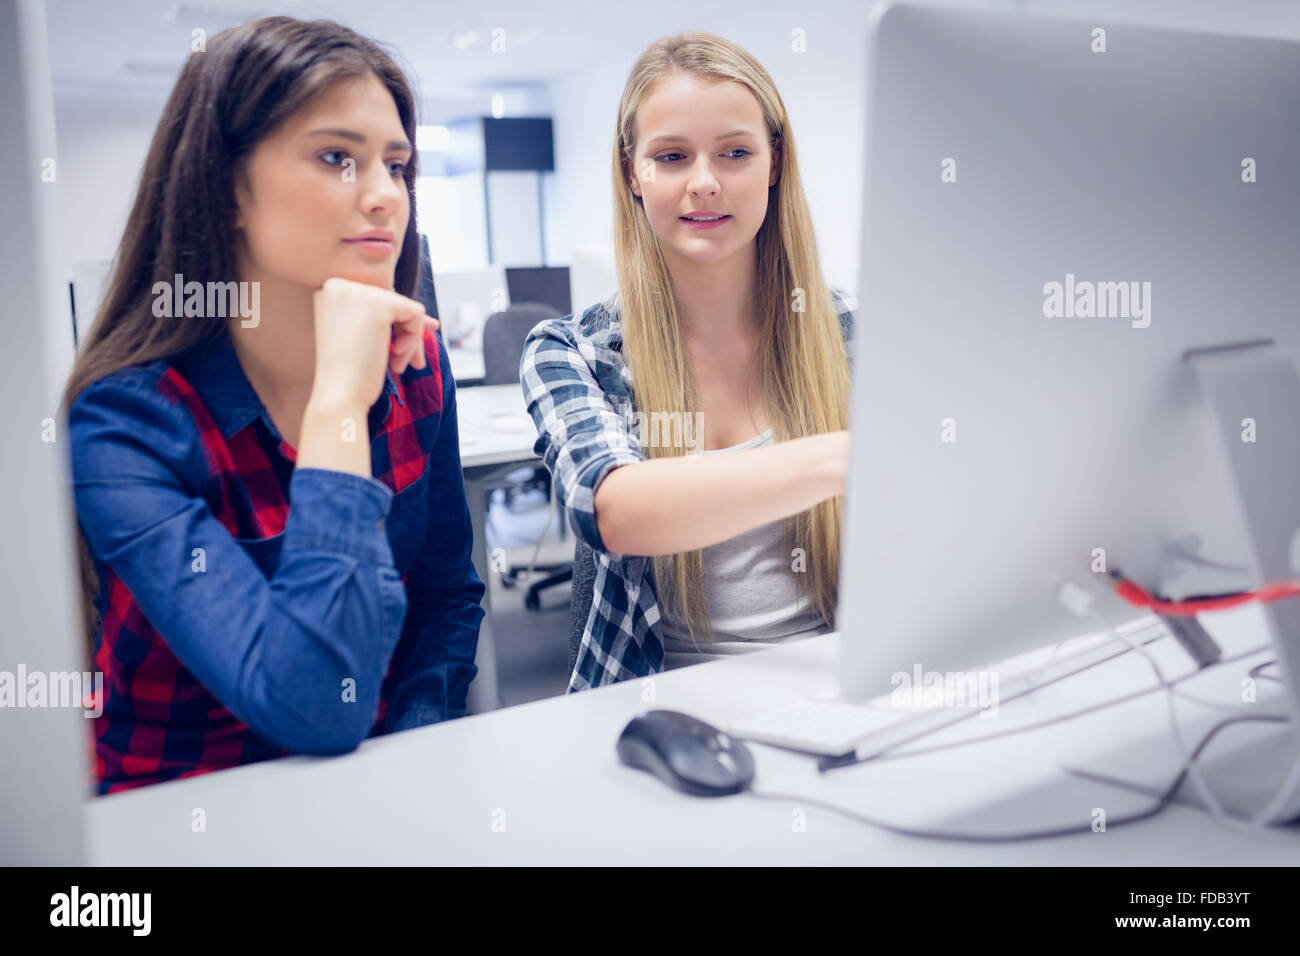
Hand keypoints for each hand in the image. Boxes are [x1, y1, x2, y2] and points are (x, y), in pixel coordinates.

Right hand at [309, 277, 439, 410]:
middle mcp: (340, 285)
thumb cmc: (349, 375)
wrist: (337, 395)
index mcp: (330, 291)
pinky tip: (398, 358)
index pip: (377, 299)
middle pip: (393, 302)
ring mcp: (358, 292)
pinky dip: (414, 338)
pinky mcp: (379, 305)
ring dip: (411, 339)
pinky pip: (416, 313)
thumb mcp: (365, 339)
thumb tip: (432, 322)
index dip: (395, 324)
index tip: (402, 349)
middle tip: (411, 363)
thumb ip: (388, 321)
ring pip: (406, 307)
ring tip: (398, 365)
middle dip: (406, 334)